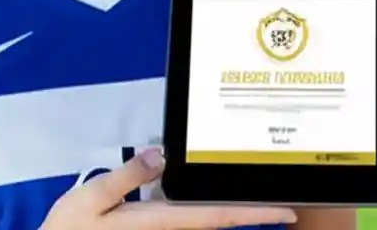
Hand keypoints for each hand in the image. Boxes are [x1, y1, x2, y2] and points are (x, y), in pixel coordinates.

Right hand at [40, 148, 296, 228]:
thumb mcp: (89, 199)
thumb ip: (127, 176)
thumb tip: (160, 155)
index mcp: (157, 222)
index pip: (217, 217)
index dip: (255, 215)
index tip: (287, 211)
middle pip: (218, 225)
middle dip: (250, 214)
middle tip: (285, 203)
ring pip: (204, 228)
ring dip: (230, 217)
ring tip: (258, 202)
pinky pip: (187, 227)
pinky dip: (206, 219)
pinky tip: (211, 208)